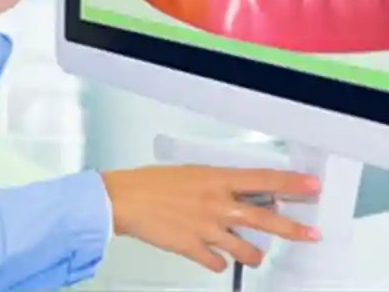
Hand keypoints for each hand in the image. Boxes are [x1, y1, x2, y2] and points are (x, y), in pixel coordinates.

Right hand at [101, 165, 321, 271]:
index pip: (264, 179)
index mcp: (216, 179)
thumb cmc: (150, 182)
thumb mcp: (189, 173)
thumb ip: (216, 184)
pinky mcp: (193, 247)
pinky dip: (218, 262)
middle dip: (293, 229)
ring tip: (255, 255)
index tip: (312, 187)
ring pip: (247, 249)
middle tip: (312, 234)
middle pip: (266, 219)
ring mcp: (207, 228)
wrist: (122, 199)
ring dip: (254, 254)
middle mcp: (217, 204)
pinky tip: (215, 258)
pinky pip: (217, 262)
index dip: (292, 184)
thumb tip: (237, 194)